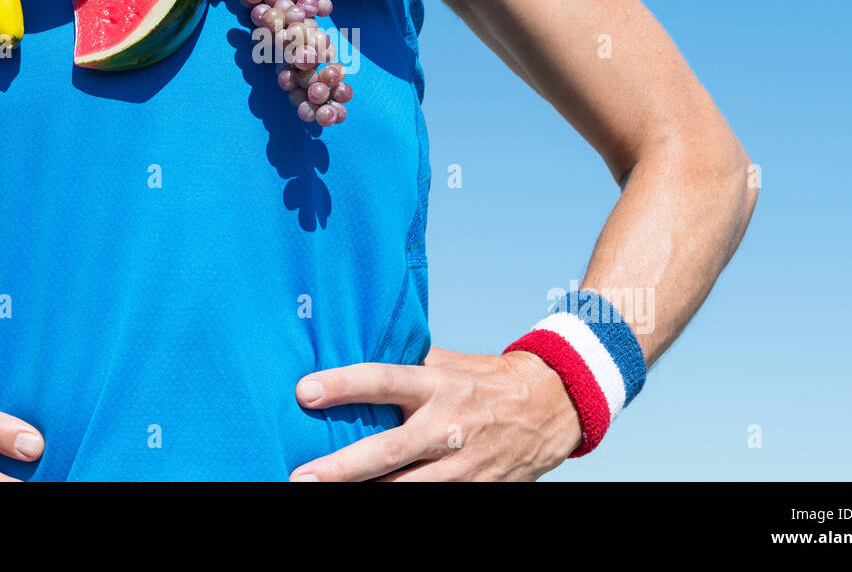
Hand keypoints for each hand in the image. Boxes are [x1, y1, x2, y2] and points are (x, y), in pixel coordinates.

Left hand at [290, 347, 580, 480]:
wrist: (550, 406)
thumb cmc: (485, 380)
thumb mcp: (448, 362)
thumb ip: (406, 362)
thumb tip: (355, 349)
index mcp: (437, 385)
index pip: (383, 380)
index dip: (344, 385)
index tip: (305, 391)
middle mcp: (446, 425)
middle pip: (387, 450)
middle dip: (342, 467)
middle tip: (301, 476)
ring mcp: (462, 464)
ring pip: (407, 487)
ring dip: (366, 493)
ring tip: (322, 495)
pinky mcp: (477, 489)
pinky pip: (432, 501)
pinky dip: (401, 502)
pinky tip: (371, 501)